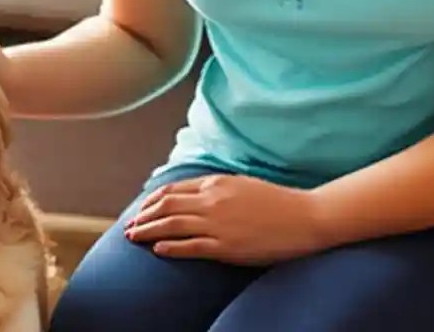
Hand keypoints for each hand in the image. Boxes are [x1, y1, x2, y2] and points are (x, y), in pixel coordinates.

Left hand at [124, 174, 328, 265]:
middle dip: (143, 216)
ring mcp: (218, 224)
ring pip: (172, 225)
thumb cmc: (276, 201)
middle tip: (129, 226)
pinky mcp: (226, 246)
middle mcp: (212, 201)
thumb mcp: (241, 184)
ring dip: (148, 230)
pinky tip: (158, 249)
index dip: (151, 201)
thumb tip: (191, 194)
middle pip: (166, 207)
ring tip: (134, 237)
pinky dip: (170, 247)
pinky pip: (191, 247)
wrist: (304, 218)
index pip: (172, 190)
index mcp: (216, 183)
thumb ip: (215, 187)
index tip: (141, 209)